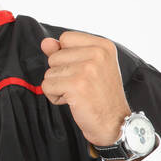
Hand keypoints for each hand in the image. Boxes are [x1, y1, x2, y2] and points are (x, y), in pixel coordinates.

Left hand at [39, 33, 130, 148]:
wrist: (114, 123)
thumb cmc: (100, 95)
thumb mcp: (88, 67)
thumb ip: (65, 52)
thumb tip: (45, 42)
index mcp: (103, 45)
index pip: (65, 38)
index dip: (66, 57)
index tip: (83, 71)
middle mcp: (98, 53)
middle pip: (54, 56)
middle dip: (61, 74)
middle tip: (82, 86)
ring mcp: (87, 68)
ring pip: (49, 72)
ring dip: (58, 87)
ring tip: (79, 94)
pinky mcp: (76, 85)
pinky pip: (47, 86)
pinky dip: (55, 97)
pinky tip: (73, 101)